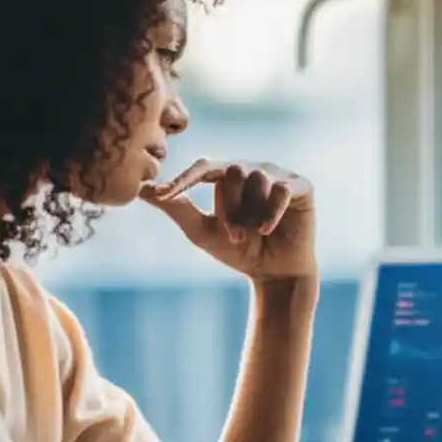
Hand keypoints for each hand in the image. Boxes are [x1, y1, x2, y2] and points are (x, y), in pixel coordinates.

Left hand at [139, 159, 316, 280]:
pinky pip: (280, 190)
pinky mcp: (300, 186)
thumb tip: (141, 189)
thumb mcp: (202, 232)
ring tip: (252, 234)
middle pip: (231, 171)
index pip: (203, 167)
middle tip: (234, 235)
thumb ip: (176, 208)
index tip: (164, 196)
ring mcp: (278, 175)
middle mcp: (252, 169)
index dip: (184, 179)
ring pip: (255, 179)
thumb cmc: (240, 252)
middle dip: (229, 206)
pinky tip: (267, 229)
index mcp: (227, 176)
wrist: (275, 274)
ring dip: (249, 213)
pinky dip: (270, 212)